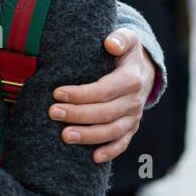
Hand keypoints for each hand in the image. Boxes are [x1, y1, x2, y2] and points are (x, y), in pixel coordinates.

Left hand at [50, 28, 153, 162]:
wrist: (142, 69)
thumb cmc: (125, 52)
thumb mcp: (128, 38)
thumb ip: (120, 38)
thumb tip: (110, 43)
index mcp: (131, 79)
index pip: (105, 90)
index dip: (82, 93)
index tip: (57, 93)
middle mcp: (134, 101)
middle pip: (106, 112)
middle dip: (78, 114)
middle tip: (53, 112)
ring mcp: (133, 117)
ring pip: (112, 131)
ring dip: (89, 136)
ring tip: (64, 136)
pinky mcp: (130, 128)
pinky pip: (122, 143)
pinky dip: (110, 151)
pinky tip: (93, 158)